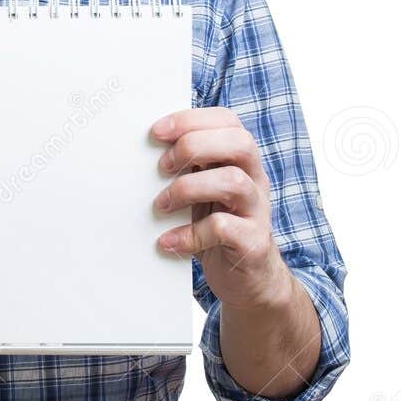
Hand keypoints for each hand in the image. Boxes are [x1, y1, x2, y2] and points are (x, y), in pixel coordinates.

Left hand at [149, 107, 293, 311]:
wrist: (251, 280)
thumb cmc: (219, 229)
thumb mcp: (204, 192)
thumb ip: (188, 168)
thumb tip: (142, 150)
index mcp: (242, 161)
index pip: (227, 121)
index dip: (191, 120)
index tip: (157, 132)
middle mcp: (256, 180)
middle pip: (240, 142)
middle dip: (195, 146)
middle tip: (162, 167)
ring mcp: (257, 211)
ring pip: (234, 181)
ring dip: (189, 188)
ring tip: (161, 205)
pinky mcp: (254, 243)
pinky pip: (225, 228)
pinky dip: (191, 233)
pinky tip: (169, 241)